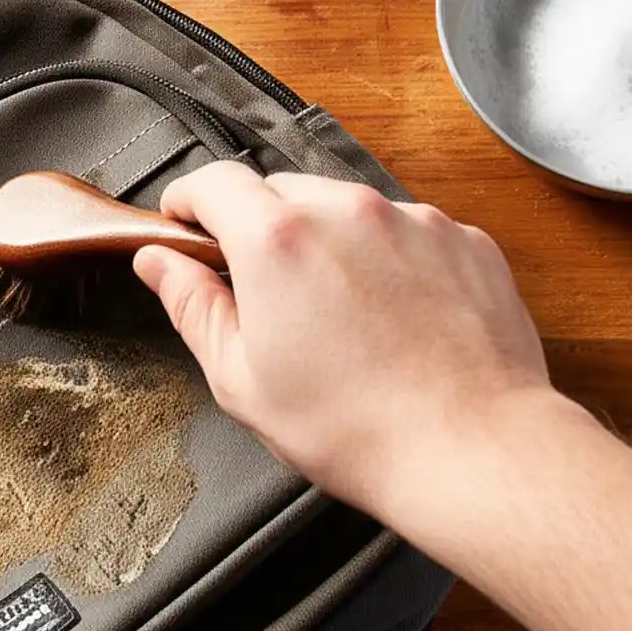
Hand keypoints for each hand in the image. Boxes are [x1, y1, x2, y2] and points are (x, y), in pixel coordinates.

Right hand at [134, 161, 554, 515]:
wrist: (471, 448)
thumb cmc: (356, 428)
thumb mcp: (241, 380)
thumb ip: (192, 307)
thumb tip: (160, 264)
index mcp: (277, 241)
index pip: (212, 182)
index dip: (188, 201)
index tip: (186, 224)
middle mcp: (345, 211)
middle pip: (280, 192)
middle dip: (261, 230)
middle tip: (266, 294)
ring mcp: (412, 219)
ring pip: (347, 209)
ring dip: (329, 243)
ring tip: (341, 317)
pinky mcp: (462, 238)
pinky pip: (406, 231)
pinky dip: (389, 259)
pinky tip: (393, 319)